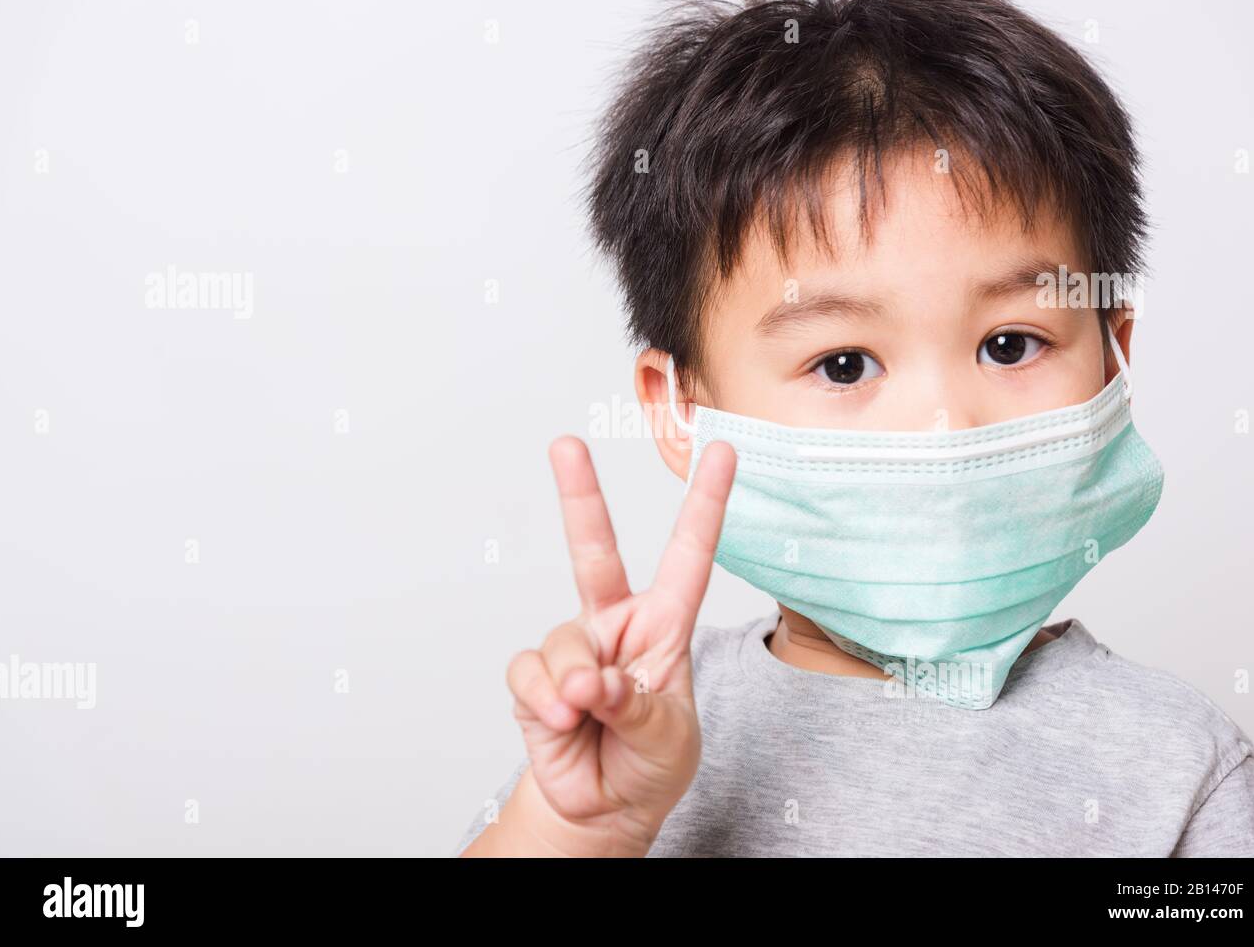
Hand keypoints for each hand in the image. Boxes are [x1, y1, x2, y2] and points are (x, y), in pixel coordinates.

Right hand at [502, 435, 735, 854]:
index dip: (706, 504)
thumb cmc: (651, 763)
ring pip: (564, 641)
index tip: (724, 452)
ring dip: (577, 686)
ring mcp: (573, 648)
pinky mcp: (535, 677)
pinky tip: (560, 722)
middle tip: (565, 445)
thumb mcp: (669, 739)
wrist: (603, 809)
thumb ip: (635, 708)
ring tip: (588, 717)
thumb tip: (590, 682)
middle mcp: (615, 625)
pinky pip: (529, 672)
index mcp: (664, 626)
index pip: (688, 556)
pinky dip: (544, 700)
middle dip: (579, 495)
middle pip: (594, 550)